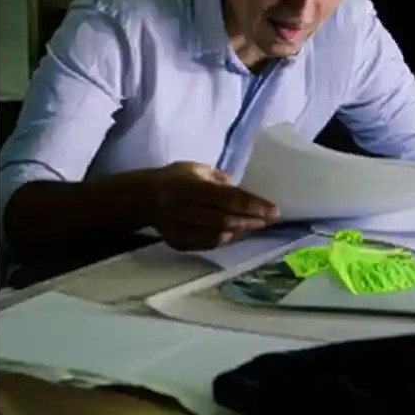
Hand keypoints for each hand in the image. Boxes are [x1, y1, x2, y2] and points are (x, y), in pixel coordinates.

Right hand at [133, 161, 279, 250]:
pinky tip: (234, 233)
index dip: (251, 205)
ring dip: (239, 232)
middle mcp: (180, 208)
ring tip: (254, 226)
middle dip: (250, 220)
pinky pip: (206, 245)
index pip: (225, 198)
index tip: (273, 210)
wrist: (142, 198)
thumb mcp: (194, 168)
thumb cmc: (174, 179)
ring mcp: (176, 228)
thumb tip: (242, 193)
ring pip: (216, 235)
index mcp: (185, 185)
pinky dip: (223, 240)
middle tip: (268, 220)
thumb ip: (218, 179)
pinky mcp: (176, 242)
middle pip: (223, 219)